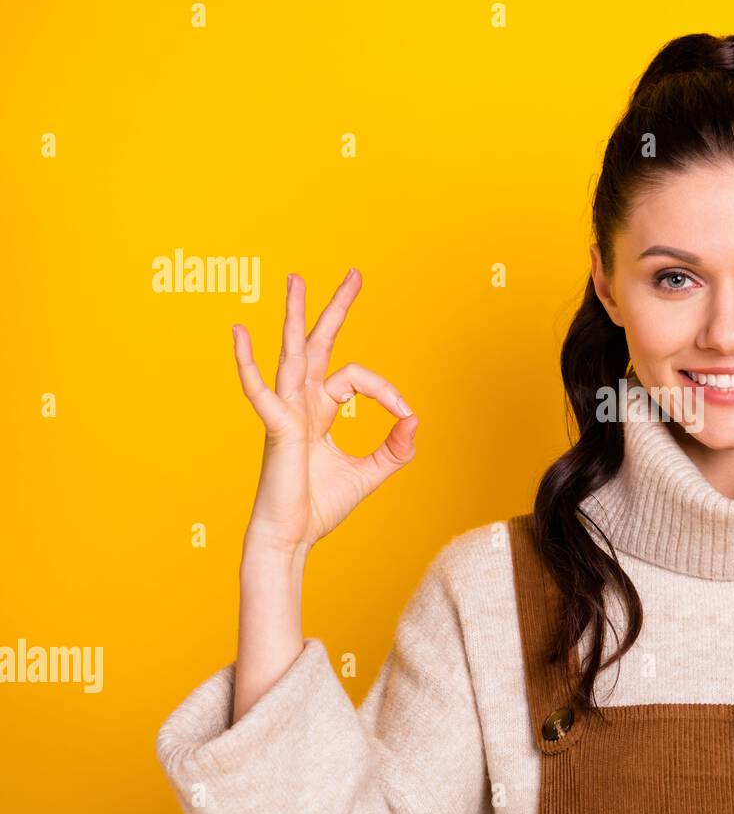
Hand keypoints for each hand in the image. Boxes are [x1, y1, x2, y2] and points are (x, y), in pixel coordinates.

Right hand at [232, 268, 418, 555]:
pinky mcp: (277, 429)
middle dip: (335, 310)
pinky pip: (260, 391)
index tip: (405, 412)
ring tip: (296, 279)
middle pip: (317, 345)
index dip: (385, 390)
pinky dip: (247, 363)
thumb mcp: (370, 474)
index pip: (355, 378)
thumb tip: (415, 419)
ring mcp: (286, 413)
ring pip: (292, 354)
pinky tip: (238, 332)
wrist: (292, 538)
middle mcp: (301, 404)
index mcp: (319, 411)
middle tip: (354, 274)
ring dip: (294, 316)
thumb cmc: (319, 507)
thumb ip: (394, 448)